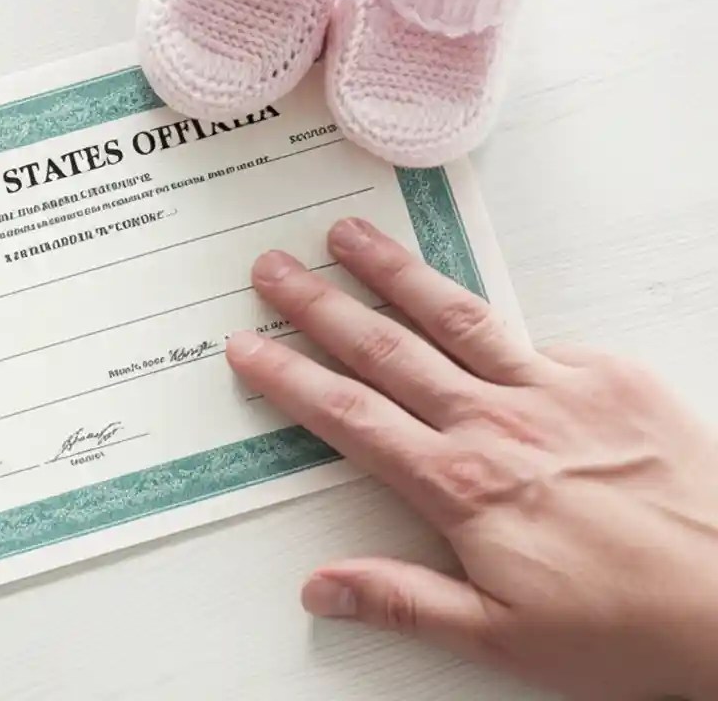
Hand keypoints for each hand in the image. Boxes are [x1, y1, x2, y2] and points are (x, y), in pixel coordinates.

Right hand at [225, 218, 717, 700]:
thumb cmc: (627, 626)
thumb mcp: (500, 638)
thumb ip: (403, 600)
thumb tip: (319, 588)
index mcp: (463, 485)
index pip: (350, 416)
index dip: (289, 377)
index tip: (248, 345)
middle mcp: (501, 424)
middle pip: (387, 350)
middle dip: (319, 305)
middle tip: (273, 268)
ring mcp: (558, 389)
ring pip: (456, 318)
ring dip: (394, 274)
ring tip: (349, 237)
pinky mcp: (611, 374)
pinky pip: (537, 338)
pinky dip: (494, 321)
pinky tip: (469, 312)